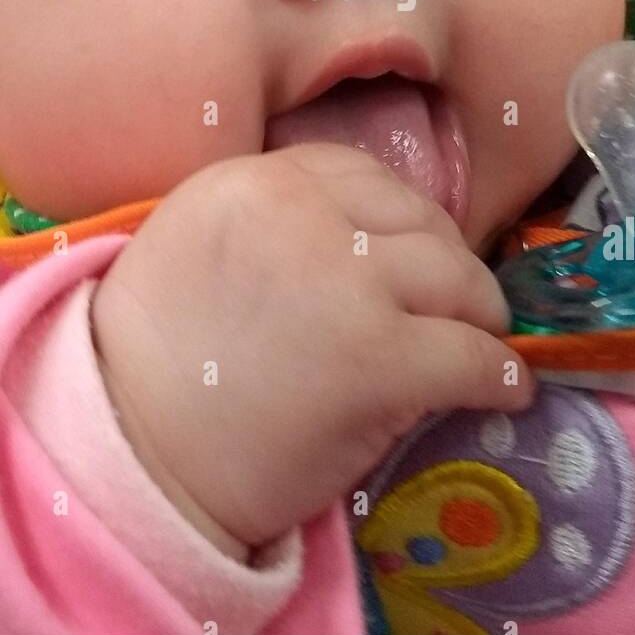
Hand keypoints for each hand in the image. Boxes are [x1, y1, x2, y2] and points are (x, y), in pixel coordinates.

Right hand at [90, 143, 532, 558]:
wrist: (129, 461)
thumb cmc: (154, 370)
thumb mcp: (194, 248)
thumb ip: (271, 224)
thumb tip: (368, 238)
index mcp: (250, 183)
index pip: (360, 173)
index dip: (400, 217)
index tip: (414, 252)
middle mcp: (302, 214)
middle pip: (419, 219)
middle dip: (447, 261)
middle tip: (457, 303)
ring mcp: (347, 282)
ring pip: (458, 277)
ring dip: (481, 312)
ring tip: (484, 340)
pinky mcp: (380, 359)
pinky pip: (472, 355)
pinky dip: (499, 375)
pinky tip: (505, 391)